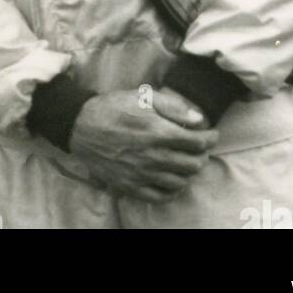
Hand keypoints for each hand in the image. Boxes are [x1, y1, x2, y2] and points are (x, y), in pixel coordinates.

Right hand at [67, 88, 217, 202]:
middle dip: (201, 155)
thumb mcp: (141, 97)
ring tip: (185, 161)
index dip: (210, 138)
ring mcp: (143, 174)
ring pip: (180, 181)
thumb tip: (198, 119)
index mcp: (158, 132)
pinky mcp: (132, 185)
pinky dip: (172, 190)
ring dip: (188, 172)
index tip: (211, 134)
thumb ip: (172, 107)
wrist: (80, 126)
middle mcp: (154, 156)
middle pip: (193, 164)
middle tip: (198, 147)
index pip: (198, 142)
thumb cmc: (112, 108)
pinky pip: (161, 196)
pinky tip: (171, 180)